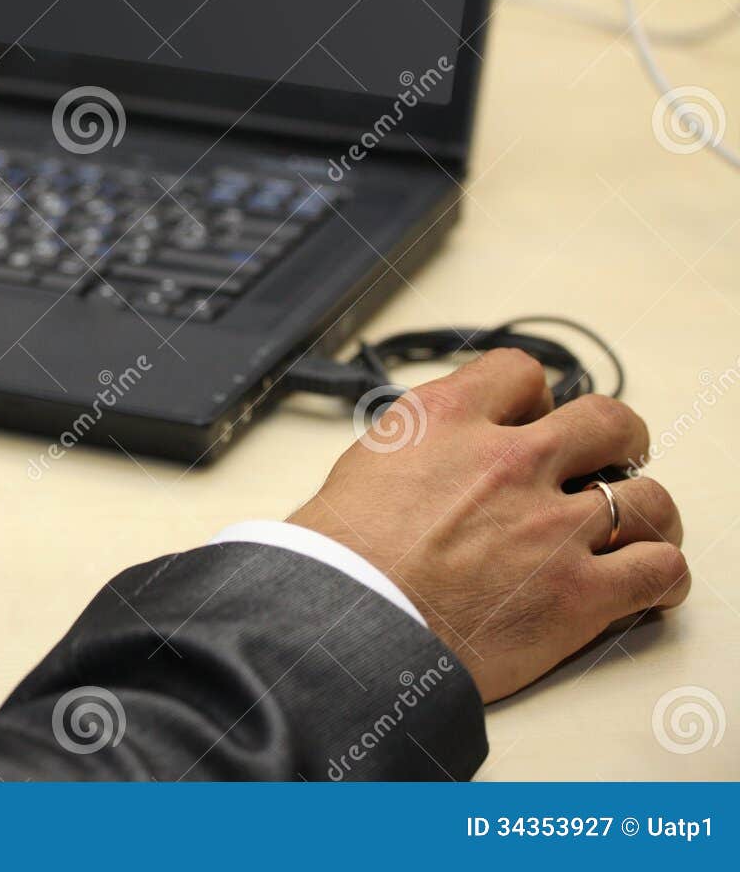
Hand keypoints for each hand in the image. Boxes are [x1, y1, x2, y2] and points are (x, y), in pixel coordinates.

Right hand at [288, 349, 689, 701]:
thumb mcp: (363, 465)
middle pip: (607, 422)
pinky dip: (661, 576)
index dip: (533, 398)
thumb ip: (418, 449)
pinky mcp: (577, 594)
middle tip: (610, 460)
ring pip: (647, 498)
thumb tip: (435, 462)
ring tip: (638, 528)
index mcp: (447, 420)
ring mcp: (550, 527)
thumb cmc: (336, 558)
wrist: (343, 623)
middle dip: (617, 440)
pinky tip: (646, 585)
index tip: (532, 419)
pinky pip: (658, 569)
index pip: (520, 373)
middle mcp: (509, 461)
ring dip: (646, 513)